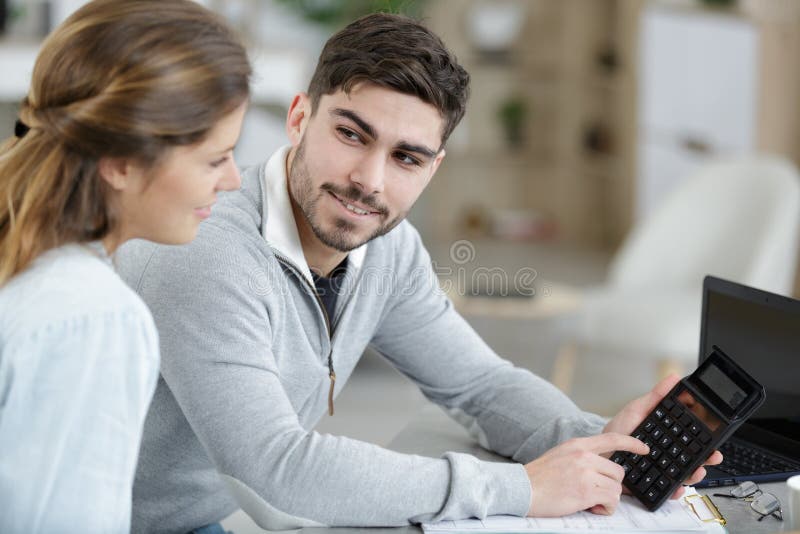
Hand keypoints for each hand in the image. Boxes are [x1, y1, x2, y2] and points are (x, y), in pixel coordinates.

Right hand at [525, 433, 648, 516]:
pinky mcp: (585, 490)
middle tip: (596, 494)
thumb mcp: (560, 456)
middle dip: (611, 486)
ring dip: (607, 499)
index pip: (612, 438)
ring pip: (616, 488)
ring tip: (590, 502)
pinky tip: (590, 507)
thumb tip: (601, 469)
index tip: (645, 448)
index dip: (632, 443)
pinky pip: (611, 501)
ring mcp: (585, 472)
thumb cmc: (538, 478)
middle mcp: (583, 455)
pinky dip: (605, 508)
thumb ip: (580, 457)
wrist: (521, 488)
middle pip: (618, 471)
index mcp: (577, 445)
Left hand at [603, 374, 723, 501]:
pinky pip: (667, 490)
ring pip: (684, 474)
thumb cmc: (619, 430)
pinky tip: (678, 487)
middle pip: (693, 457)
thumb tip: (673, 378)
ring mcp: (661, 469)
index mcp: (667, 436)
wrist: (599, 451)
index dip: (705, 438)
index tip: (714, 437)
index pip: (692, 438)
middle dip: (707, 458)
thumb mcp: (637, 410)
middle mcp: (667, 453)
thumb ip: (656, 396)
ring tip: (697, 471)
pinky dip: (675, 491)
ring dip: (695, 474)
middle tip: (712, 456)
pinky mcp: (651, 483)